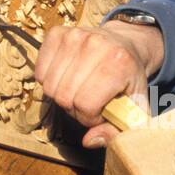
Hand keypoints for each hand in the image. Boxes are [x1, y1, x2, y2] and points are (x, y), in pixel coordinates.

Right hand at [34, 22, 164, 148]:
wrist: (125, 45)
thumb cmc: (128, 79)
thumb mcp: (134, 109)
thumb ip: (117, 131)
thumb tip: (90, 141)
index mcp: (119, 62)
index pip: (86, 105)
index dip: (90, 117)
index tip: (100, 111)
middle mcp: (95, 44)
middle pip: (64, 96)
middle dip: (75, 109)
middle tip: (89, 102)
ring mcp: (74, 36)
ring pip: (50, 87)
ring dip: (61, 96)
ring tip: (79, 91)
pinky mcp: (58, 33)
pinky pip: (40, 71)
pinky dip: (49, 81)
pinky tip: (67, 77)